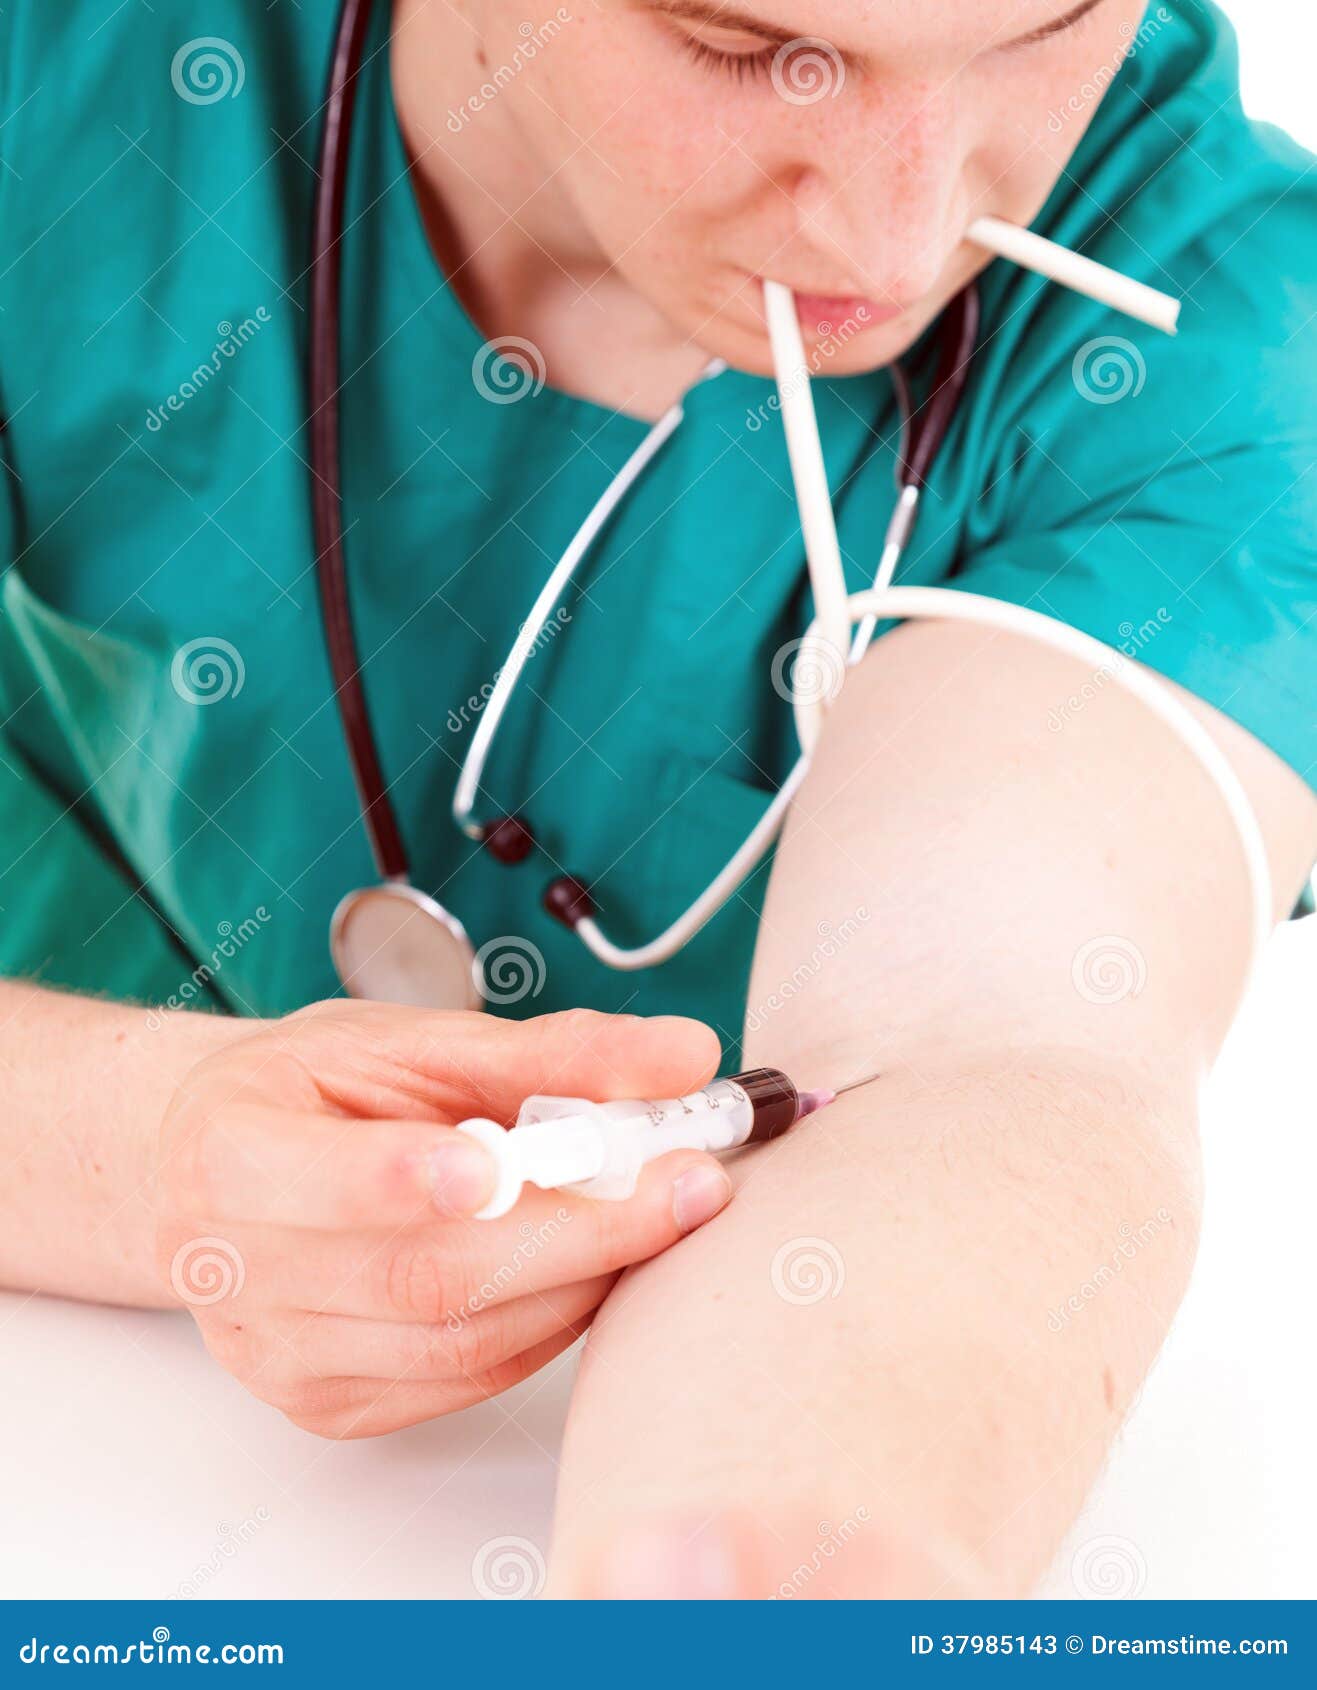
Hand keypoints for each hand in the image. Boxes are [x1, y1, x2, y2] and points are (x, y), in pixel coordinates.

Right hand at [155, 1003, 730, 1437]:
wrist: (232, 1167)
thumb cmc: (321, 1089)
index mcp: (226, 1148)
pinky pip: (467, 1379)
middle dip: (576, 1231)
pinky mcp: (329, 1406)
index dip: (405, 1178)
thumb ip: (551, 1050)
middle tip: (685, 1183)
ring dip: (580, 1279)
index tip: (507, 1160)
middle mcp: (232, 1268)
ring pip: (459, 1340)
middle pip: (421, 1274)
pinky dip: (548, 1322)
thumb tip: (685, 1055)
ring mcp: (280, 1354)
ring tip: (654, 1214)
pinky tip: (587, 1266)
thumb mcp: (416, 1038)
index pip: (310, 1178)